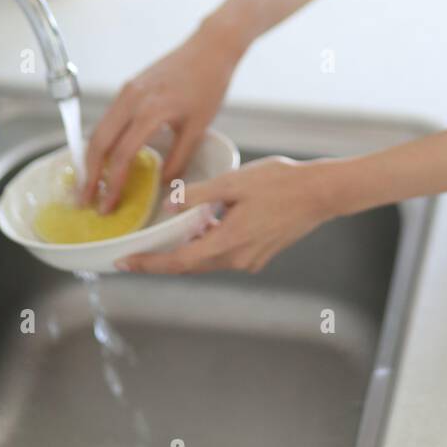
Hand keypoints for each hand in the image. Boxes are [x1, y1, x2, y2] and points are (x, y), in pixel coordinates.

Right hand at [79, 18, 242, 211]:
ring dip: (92, 158)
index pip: (122, 155)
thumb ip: (179, 158)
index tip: (107, 205)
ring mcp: (128, 91)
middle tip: (85, 200)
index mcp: (150, 111)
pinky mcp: (129, 87)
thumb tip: (163, 184)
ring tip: (91, 184)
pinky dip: (102, 140)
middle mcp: (132, 99)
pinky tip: (105, 157)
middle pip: (99, 142)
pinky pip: (108, 118)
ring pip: (99, 129)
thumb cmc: (209, 83)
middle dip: (89, 175)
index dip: (113, 184)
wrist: (211, 47)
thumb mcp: (199, 126)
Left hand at [114, 155, 334, 274]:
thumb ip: (198, 195)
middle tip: (139, 251)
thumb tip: (168, 206)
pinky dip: (211, 242)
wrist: (321, 192)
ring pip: (209, 258)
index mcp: (227, 242)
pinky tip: (210, 222)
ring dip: (191, 247)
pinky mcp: (261, 253)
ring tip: (176, 229)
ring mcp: (251, 259)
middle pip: (191, 264)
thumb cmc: (281, 182)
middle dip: (164, 258)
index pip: (178, 261)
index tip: (125, 264)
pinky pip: (227, 253)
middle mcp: (237, 259)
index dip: (149, 264)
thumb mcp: (234, 182)